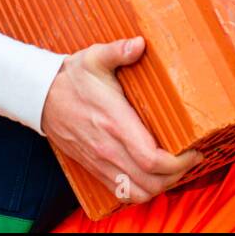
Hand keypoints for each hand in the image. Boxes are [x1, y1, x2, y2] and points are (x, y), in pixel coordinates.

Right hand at [40, 37, 202, 205]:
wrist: (40, 97)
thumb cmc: (71, 78)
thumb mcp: (94, 58)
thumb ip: (118, 50)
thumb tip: (140, 43)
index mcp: (115, 123)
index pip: (152, 159)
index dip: (179, 162)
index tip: (194, 150)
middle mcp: (109, 149)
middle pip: (151, 182)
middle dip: (177, 176)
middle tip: (191, 159)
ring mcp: (101, 162)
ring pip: (138, 192)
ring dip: (161, 186)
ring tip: (175, 169)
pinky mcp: (94, 167)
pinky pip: (123, 192)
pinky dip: (142, 190)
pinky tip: (152, 175)